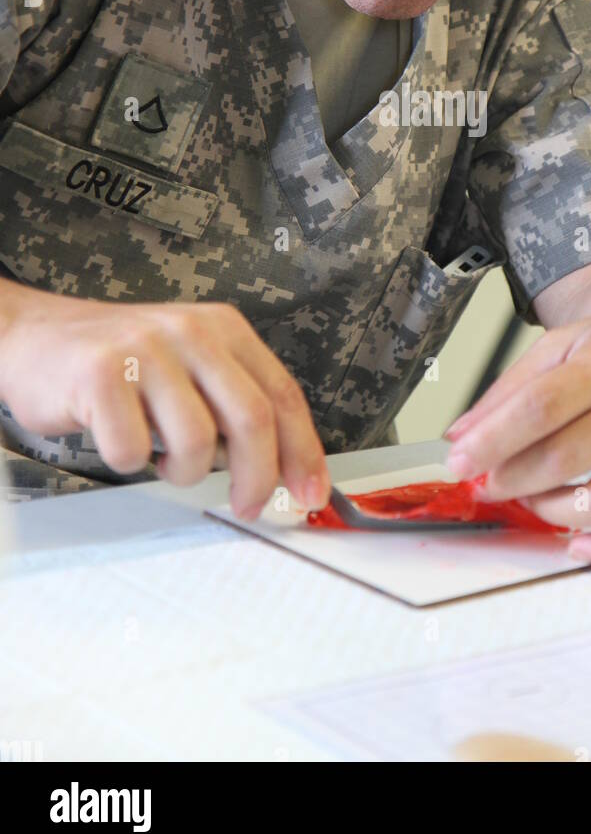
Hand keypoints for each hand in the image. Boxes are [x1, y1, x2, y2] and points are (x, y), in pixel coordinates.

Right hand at [0, 284, 328, 518]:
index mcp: (223, 329)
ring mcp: (146, 350)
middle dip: (258, 477)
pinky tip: (120, 440)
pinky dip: (130, 461)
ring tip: (164, 458)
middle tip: (248, 505)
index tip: (312, 492)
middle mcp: (191, 332)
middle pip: (252, 419)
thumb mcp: (190, 366)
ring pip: (196, 441)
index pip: (282, 394)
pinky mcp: (101, 374)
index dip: (303, 451)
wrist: (36, 337)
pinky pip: (133, 449)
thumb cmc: (121, 363)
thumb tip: (286, 468)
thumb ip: (234, 404)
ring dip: (184, 471)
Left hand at [445, 289, 590, 571]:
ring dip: (549, 513)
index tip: (458, 462)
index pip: (539, 408)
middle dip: (510, 480)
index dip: (491, 441)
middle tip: (488, 483)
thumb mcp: (572, 340)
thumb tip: (461, 434)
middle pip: (563, 459)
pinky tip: (582, 543)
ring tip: (530, 499)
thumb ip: (514, 386)